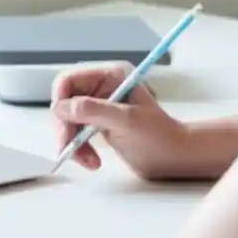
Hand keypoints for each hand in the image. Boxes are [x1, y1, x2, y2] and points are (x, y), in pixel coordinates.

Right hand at [51, 61, 192, 179]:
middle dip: (65, 127)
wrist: (175, 158)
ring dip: (71, 141)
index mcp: (110, 76)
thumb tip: (61, 107)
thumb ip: (93, 110)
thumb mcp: (126, 121)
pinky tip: (91, 161)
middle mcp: (102, 88)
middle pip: (65, 102)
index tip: (64, 125)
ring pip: (68, 120)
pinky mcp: (98, 124)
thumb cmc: (159, 137)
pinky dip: (78, 148)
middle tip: (69, 149)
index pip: (70, 81)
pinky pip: (75, 133)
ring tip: (87, 160)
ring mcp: (99, 106)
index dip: (62, 101)